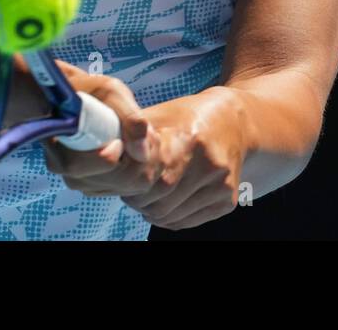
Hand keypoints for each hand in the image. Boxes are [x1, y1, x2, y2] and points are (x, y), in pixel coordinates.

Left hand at [45, 80, 246, 231]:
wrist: (235, 122)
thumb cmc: (188, 117)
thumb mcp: (158, 116)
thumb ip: (130, 134)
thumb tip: (102, 151)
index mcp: (187, 140)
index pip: (146, 175)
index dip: (128, 178)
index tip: (122, 171)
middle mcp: (208, 166)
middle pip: (156, 199)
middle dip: (135, 194)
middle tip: (130, 182)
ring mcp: (220, 187)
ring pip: (167, 215)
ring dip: (148, 207)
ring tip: (147, 188)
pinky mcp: (226, 202)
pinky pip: (183, 221)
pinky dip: (167, 214)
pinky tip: (165, 197)